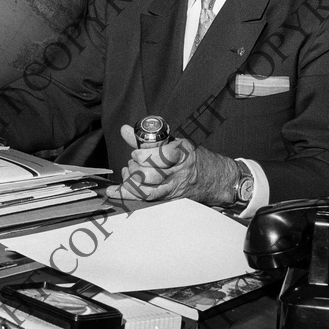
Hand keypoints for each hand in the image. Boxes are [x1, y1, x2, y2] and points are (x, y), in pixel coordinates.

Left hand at [105, 124, 238, 206]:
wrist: (215, 179)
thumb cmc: (192, 158)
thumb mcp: (174, 143)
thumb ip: (147, 138)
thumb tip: (124, 129)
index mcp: (181, 154)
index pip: (161, 156)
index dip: (143, 154)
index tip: (136, 153)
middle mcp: (178, 173)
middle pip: (151, 175)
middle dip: (135, 168)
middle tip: (132, 162)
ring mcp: (173, 189)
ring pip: (147, 190)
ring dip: (130, 182)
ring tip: (127, 173)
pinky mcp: (168, 199)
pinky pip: (145, 199)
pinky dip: (127, 195)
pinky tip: (113, 192)